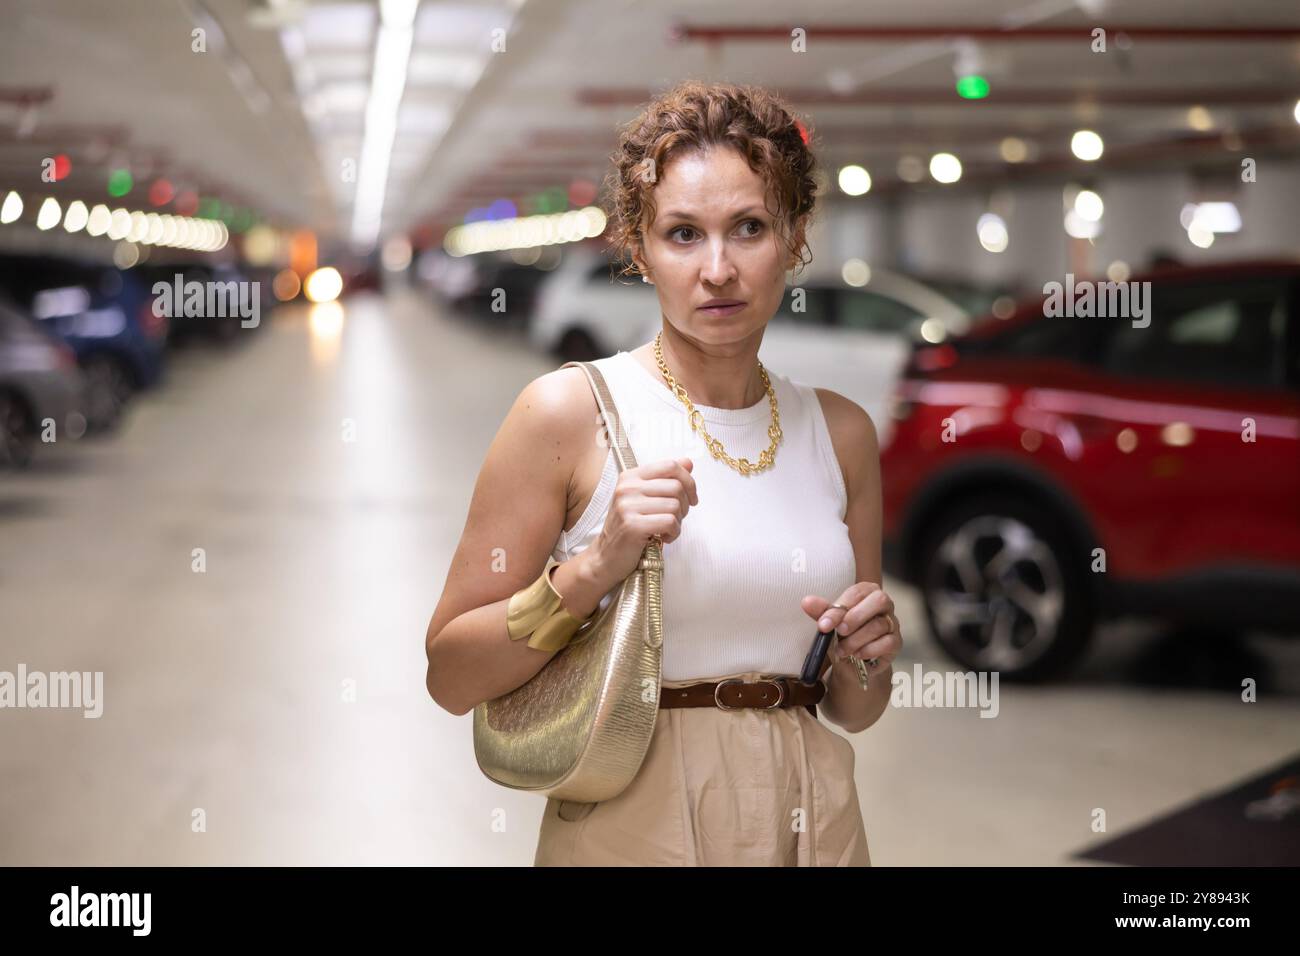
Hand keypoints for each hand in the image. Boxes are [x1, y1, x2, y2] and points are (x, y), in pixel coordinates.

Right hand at [590, 457, 696, 583]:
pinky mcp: (632, 525)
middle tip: (677, 518)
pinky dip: (674, 533)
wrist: (606, 556)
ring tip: (667, 529)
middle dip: (685, 505)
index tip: (691, 498)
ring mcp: (627, 506)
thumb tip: (688, 462)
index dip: (688, 481)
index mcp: (631, 476)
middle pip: (676, 486)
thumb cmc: (630, 526)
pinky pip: (669, 522)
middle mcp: (627, 487)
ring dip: (678, 522)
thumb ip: (666, 479)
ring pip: (675, 505)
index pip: (670, 465)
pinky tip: (664, 538)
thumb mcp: (645, 498)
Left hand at [801, 582, 901, 678]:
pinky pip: (888, 643)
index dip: (840, 607)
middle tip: (839, 632)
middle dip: (856, 617)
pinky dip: (869, 650)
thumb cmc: (842, 636)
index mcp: (866, 592)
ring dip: (857, 639)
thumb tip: (807, 602)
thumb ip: (821, 612)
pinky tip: (857, 655)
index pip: (857, 592)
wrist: (852, 663)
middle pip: (879, 600)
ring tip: (842, 650)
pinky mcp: (896, 642)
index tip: (823, 624)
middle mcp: (883, 604)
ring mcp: (892, 623)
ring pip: (880, 625)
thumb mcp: (829, 624)